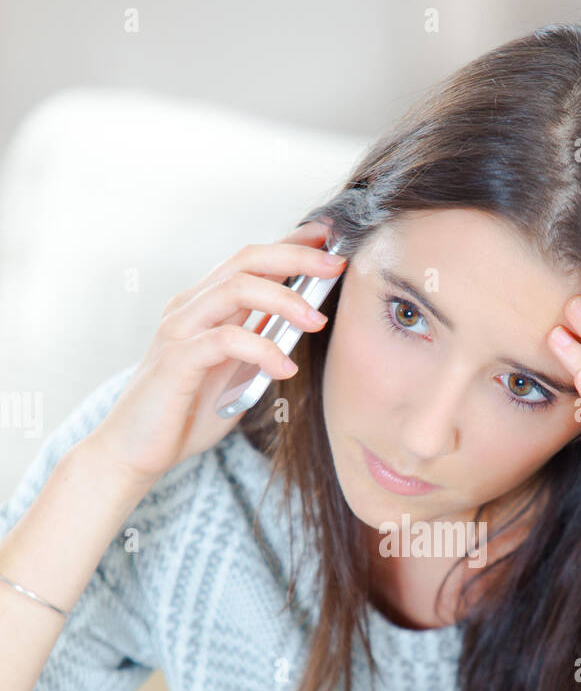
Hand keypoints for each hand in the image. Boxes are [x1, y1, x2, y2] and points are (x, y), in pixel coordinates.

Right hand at [90, 220, 345, 486]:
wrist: (134, 452)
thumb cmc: (184, 414)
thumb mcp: (235, 374)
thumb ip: (260, 347)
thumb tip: (302, 329)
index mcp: (204, 306)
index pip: (250, 261)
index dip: (290, 245)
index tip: (329, 239)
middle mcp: (189, 308)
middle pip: (246, 261)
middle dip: (296, 258)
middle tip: (336, 267)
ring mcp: (180, 330)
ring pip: (236, 289)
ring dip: (284, 300)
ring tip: (317, 321)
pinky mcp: (176, 360)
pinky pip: (226, 340)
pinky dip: (263, 350)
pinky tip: (285, 370)